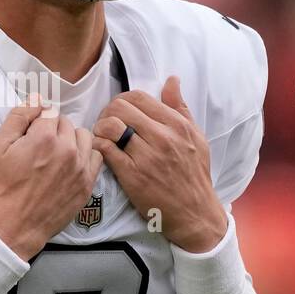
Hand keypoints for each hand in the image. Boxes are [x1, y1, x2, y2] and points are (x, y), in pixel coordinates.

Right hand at [0, 94, 103, 260]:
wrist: (13, 226)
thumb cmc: (2, 188)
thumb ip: (18, 117)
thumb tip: (35, 99)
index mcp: (44, 137)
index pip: (48, 111)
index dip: (36, 120)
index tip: (29, 133)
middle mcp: (67, 149)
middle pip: (66, 123)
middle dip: (52, 129)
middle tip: (38, 146)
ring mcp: (80, 167)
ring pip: (83, 137)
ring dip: (71, 139)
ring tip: (55, 153)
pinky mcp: (87, 184)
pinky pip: (96, 157)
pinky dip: (84, 155)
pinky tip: (70, 164)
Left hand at [91, 75, 227, 252]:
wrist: (195, 213)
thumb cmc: (194, 175)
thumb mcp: (196, 137)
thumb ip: (180, 108)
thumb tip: (171, 80)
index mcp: (177, 125)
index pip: (139, 97)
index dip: (123, 100)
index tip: (120, 111)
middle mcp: (163, 138)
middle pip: (120, 108)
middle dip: (107, 112)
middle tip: (106, 123)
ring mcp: (147, 157)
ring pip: (110, 126)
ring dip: (100, 128)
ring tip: (102, 136)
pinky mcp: (133, 176)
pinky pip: (106, 150)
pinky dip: (98, 146)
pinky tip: (102, 151)